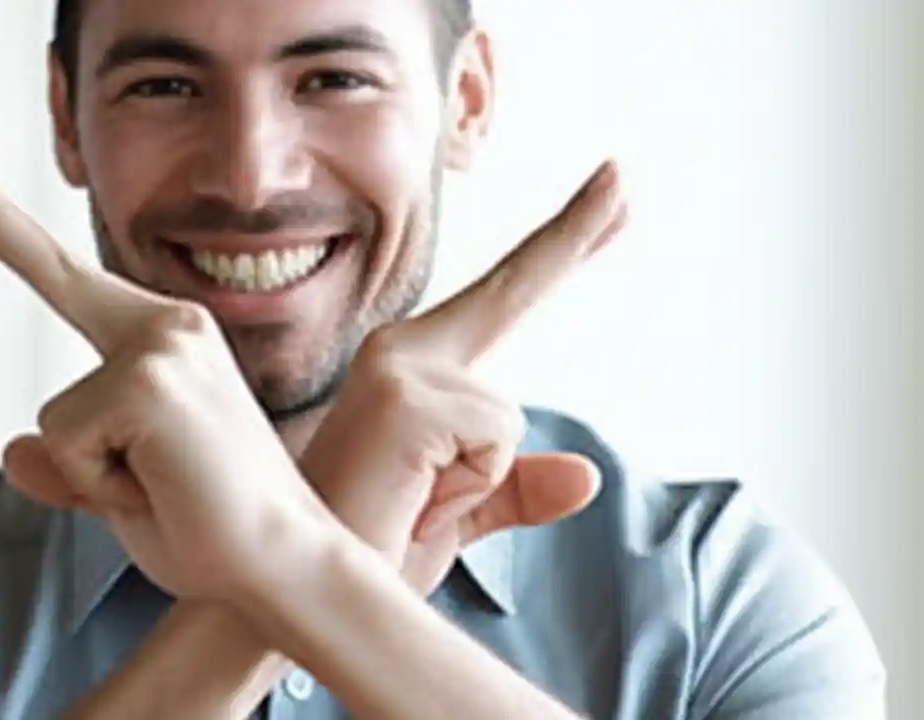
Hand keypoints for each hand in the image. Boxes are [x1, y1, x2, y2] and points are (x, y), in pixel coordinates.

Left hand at [0, 153, 331, 601]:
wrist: (286, 565)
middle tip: (165, 482)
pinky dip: (103, 486)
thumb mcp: (120, 493)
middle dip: (92, 447)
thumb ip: (66, 464)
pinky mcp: (150, 378)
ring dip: (99, 474)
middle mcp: (172, 323)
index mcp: (170, 338)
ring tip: (170, 487)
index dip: (2, 227)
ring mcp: (164, 344)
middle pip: (60, 376)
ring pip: (61, 421)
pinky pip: (69, 444)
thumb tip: (10, 450)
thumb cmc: (214, 531)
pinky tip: (166, 486)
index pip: (68, 277)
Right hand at [300, 161, 626, 593]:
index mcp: (412, 367)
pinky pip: (494, 439)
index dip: (564, 245)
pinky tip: (409, 497)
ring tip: (411, 500)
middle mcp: (400, 349)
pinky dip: (465, 489)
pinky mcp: (405, 399)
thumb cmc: (371, 548)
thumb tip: (586, 477)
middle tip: (625, 171)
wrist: (298, 592)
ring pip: (506, 415)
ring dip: (474, 479)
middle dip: (577, 230)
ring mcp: (397, 368)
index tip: (614, 195)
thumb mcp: (457, 517)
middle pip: (513, 290)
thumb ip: (515, 491)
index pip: (504, 298)